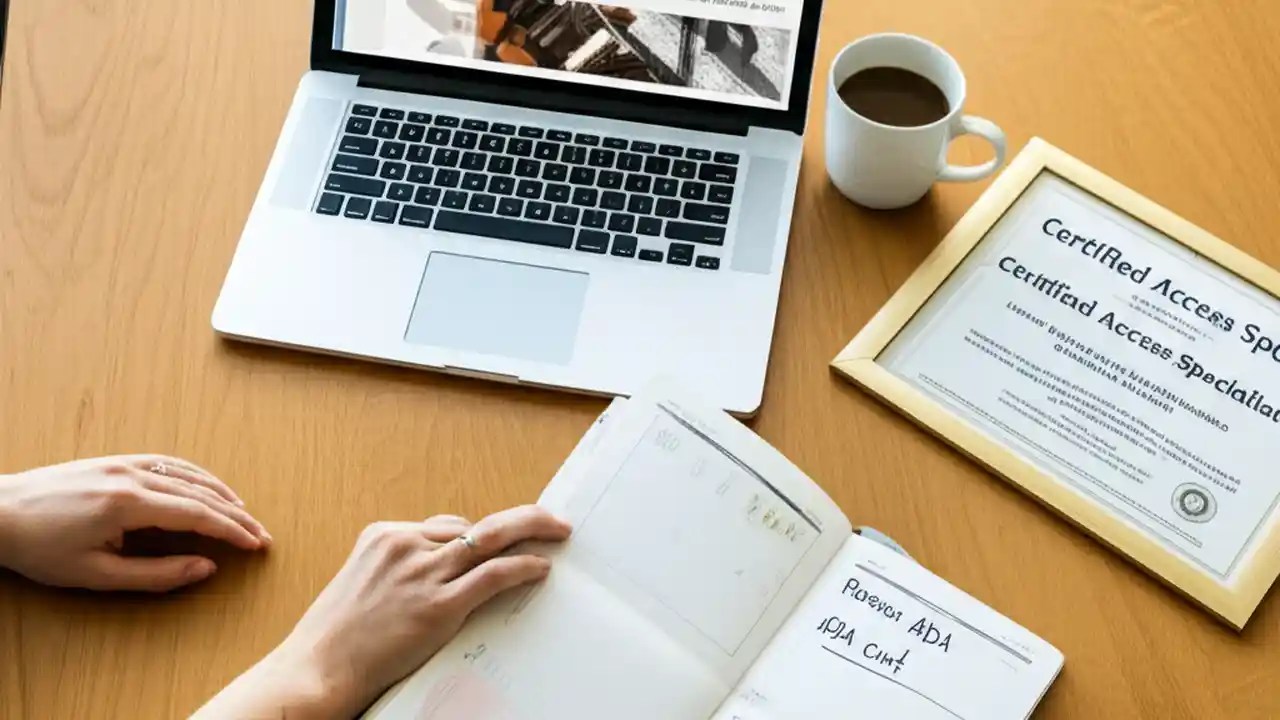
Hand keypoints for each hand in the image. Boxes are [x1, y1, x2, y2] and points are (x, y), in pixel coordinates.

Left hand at [0, 455, 269, 591]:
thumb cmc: (41, 549)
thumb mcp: (96, 575)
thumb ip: (157, 575)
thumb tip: (205, 568)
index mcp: (128, 504)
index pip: (198, 514)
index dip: (233, 531)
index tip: (257, 544)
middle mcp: (133, 476)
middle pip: (201, 493)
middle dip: (236, 515)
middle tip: (261, 534)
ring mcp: (125, 463)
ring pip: (189, 474)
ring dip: (222, 493)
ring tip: (244, 513)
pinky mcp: (116, 460)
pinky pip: (169, 463)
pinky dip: (196, 476)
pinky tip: (208, 488)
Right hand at [195, 505, 570, 718]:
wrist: (317, 669)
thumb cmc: (335, 637)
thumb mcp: (362, 585)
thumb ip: (398, 571)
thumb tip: (439, 573)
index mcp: (382, 536)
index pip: (445, 525)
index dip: (478, 536)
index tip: (503, 538)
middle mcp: (404, 544)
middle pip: (475, 524)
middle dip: (520, 518)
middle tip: (551, 519)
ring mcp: (422, 572)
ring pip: (491, 539)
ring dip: (531, 533)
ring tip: (557, 533)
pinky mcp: (438, 604)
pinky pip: (493, 575)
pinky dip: (522, 567)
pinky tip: (539, 568)